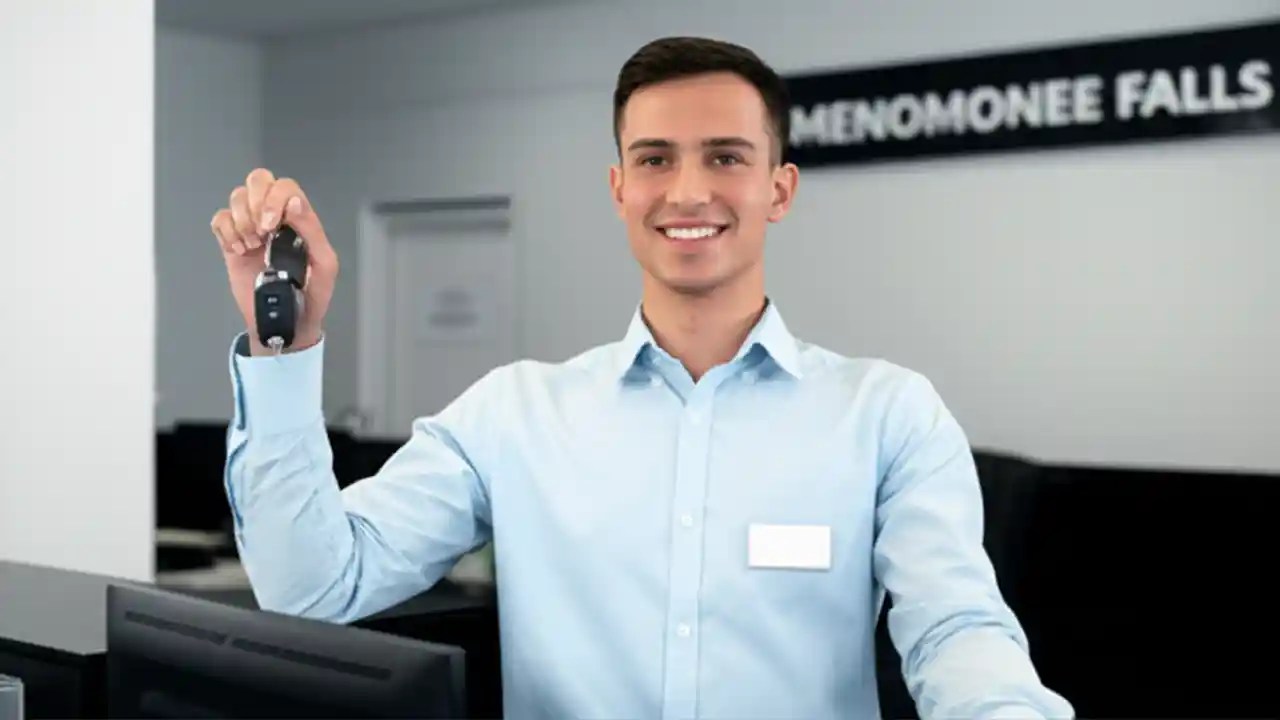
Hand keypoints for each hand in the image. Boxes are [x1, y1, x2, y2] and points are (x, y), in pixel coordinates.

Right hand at [210, 168, 338, 354]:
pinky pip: (220, 220)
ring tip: (251, 246)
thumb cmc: (312, 296)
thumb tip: (295, 203)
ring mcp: (252, 229)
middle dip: (255, 202)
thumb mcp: (324, 265)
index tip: (271, 227)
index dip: (274, 198)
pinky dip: (226, 232)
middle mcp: (275, 217)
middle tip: (260, 232)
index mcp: (300, 219)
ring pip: (236, 197)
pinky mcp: (232, 243)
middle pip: (258, 180)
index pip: (285, 186)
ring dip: (241, 220)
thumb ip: (312, 231)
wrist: (288, 324)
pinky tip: (238, 250)